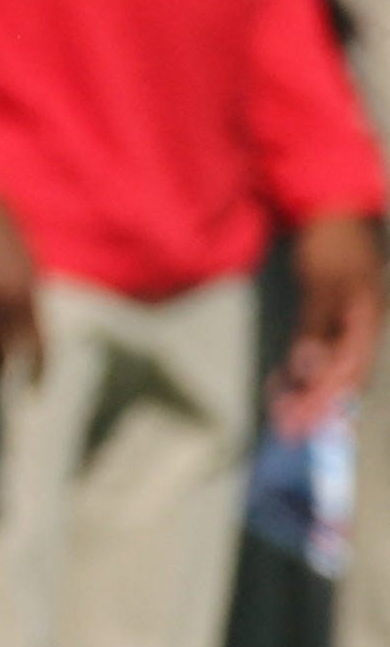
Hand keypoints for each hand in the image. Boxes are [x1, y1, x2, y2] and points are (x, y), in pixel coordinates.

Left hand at [274, 214, 383, 435]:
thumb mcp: (324, 284)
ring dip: (308, 397)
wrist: (334, 214)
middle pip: (339, 380)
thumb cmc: (332, 245)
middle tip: (287, 432)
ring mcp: (346, 329)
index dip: (323, 401)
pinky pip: (319, 357)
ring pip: (330, 373)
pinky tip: (282, 387)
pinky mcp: (331, 323)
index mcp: (363, 325)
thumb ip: (317, 325)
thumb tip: (310, 369)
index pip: (346, 375)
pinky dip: (302, 374)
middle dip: (315, 408)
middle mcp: (359, 333)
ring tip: (283, 420)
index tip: (298, 421)